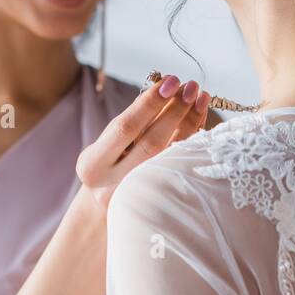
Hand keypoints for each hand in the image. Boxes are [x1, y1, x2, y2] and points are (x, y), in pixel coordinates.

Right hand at [76, 77, 211, 208]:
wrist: (106, 214)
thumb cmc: (107, 170)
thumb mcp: (105, 148)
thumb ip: (129, 124)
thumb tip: (163, 89)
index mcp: (93, 165)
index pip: (125, 128)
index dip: (149, 103)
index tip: (170, 80)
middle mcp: (113, 184)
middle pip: (152, 142)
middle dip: (174, 111)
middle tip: (190, 86)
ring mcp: (138, 197)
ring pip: (170, 157)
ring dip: (189, 124)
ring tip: (200, 97)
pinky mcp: (160, 203)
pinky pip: (181, 168)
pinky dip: (193, 143)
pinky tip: (201, 122)